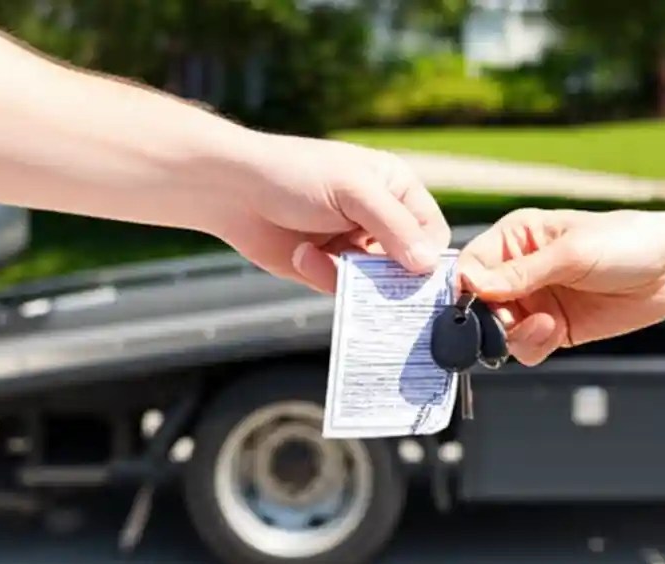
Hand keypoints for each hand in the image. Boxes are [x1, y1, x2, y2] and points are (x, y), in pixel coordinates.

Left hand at [209, 133, 450, 292]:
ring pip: (374, 283)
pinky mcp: (327, 267)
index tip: (414, 275)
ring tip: (323, 255)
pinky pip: (343, 289)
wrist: (233, 190)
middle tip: (371, 279)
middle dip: (388, 275)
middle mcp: (378, 218)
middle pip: (406, 264)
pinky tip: (302, 254)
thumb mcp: (354, 191)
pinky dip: (324, 276)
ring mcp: (352, 244)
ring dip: (351, 276)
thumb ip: (394, 227)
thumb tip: (427, 266)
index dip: (426, 257)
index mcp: (395, 189)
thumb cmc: (294, 174)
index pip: (430, 233)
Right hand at [457, 208, 664, 365]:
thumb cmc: (627, 243)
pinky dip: (533, 346)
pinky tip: (557, 332)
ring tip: (546, 326)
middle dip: (491, 319)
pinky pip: (525, 347)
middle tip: (510, 322)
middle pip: (478, 304)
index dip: (467, 287)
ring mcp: (535, 301)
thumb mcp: (570, 253)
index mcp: (517, 238)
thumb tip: (473, 283)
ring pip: (498, 331)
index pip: (471, 264)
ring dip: (516, 335)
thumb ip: (521, 273)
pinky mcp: (552, 328)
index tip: (477, 303)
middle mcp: (519, 270)